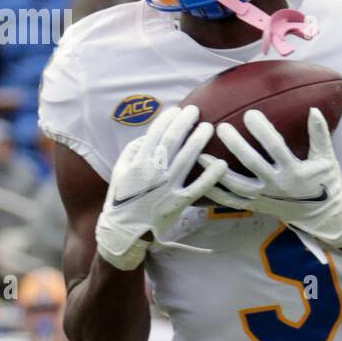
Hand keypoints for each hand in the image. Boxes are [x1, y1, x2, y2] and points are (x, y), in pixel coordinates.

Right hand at [95, 105, 224, 269]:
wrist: (124, 230)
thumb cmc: (123, 197)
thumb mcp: (120, 170)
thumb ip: (133, 150)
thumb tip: (150, 134)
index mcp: (138, 162)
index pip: (154, 133)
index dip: (167, 119)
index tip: (178, 109)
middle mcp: (153, 172)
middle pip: (172, 141)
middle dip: (184, 123)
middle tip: (196, 110)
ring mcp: (166, 187)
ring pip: (186, 160)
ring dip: (198, 142)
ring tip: (210, 127)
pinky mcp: (178, 202)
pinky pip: (197, 187)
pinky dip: (209, 176)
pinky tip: (221, 163)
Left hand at [202, 108, 341, 248]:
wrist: (322, 215)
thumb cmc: (324, 181)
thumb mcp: (327, 158)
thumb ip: (320, 134)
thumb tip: (314, 109)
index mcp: (295, 171)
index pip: (276, 147)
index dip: (262, 131)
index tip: (250, 114)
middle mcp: (278, 185)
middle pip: (252, 163)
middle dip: (236, 145)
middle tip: (221, 127)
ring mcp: (265, 198)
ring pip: (237, 185)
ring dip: (218, 170)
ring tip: (201, 154)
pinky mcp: (257, 206)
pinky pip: (233, 201)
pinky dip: (216, 192)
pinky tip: (202, 179)